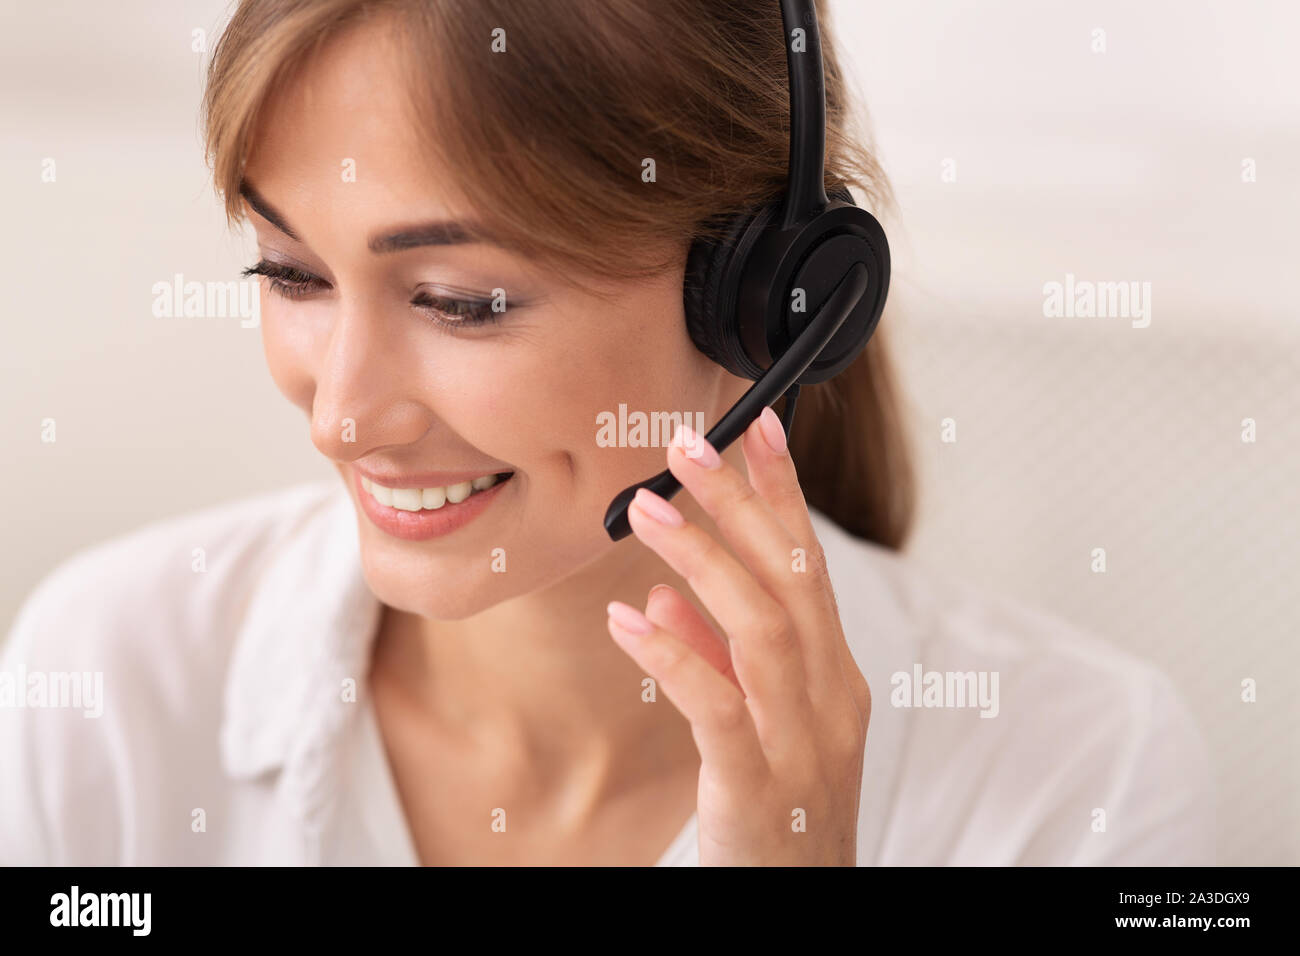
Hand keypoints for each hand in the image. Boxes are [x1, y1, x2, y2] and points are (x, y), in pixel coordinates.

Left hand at [605, 408, 870, 865]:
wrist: (804, 905)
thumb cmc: (780, 812)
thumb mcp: (757, 724)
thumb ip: (717, 656)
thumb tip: (664, 592)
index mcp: (834, 676)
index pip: (809, 566)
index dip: (784, 494)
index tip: (755, 428)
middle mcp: (830, 698)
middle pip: (791, 581)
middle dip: (743, 504)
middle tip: (688, 444)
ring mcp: (802, 742)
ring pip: (761, 629)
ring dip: (705, 559)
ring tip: (649, 509)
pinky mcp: (760, 788)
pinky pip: (719, 708)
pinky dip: (676, 655)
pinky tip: (629, 618)